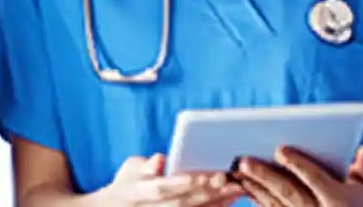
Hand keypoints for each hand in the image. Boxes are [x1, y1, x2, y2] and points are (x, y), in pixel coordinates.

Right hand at [100, 154, 244, 205]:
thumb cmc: (127, 185)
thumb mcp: (129, 171)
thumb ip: (145, 165)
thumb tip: (160, 160)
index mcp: (135, 192)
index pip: (158, 189)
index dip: (177, 184)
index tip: (197, 176)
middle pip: (181, 203)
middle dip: (206, 192)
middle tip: (228, 179)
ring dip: (215, 202)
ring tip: (235, 188)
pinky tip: (229, 201)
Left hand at [233, 145, 362, 206]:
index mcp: (343, 203)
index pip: (317, 180)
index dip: (298, 164)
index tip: (280, 149)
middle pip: (291, 194)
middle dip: (266, 176)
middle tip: (245, 160)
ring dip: (258, 189)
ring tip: (240, 171)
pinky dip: (262, 203)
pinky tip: (249, 190)